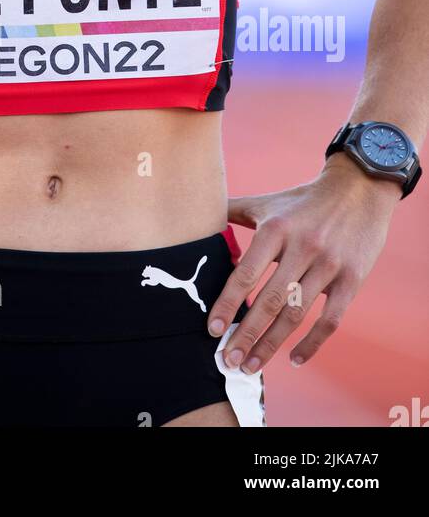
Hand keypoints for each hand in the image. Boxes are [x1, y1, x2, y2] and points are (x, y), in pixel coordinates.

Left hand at [207, 156, 400, 376]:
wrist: (358, 189)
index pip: (245, 274)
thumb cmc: (302, 201)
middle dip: (246, 335)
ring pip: (296, 315)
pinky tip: (294, 359)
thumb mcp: (267, 203)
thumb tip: (196, 216)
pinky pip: (330, 320)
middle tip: (228, 362)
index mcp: (275, 229)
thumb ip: (233, 211)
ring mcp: (329, 265)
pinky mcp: (352, 280)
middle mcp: (302, 247)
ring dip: (272, 345)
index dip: (227, 305)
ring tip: (252, 366)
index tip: (211, 330)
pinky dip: (312, 344)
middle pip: (269, 301)